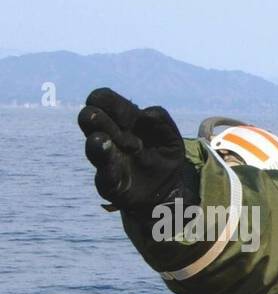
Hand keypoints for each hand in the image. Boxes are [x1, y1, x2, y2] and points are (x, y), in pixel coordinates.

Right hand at [77, 88, 185, 214]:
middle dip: (97, 117)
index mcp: (122, 121)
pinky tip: (116, 167)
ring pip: (92, 146)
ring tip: (105, 141)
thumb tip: (145, 114)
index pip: (102, 99)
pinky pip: (103, 175)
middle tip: (126, 134)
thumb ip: (162, 121)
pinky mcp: (109, 184)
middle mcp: (109, 137)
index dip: (108, 102)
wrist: (167, 193)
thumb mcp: (172, 138)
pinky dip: (108, 169)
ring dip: (98, 142)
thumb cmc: (166, 159)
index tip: (128, 118)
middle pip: (88, 117)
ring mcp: (107, 160)